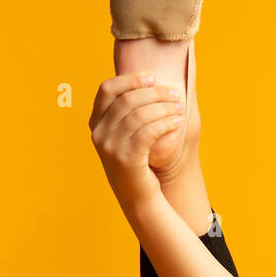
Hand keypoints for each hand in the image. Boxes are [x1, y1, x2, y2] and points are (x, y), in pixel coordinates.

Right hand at [88, 73, 183, 209]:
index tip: (152, 78)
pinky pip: (148, 132)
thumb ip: (129, 113)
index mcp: (96, 124)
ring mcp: (110, 147)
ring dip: (163, 107)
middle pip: (127, 100)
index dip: (130, 80)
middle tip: (175, 94)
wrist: (139, 198)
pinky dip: (165, 124)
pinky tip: (176, 122)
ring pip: (139, 115)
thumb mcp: (126, 136)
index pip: (107, 90)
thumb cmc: (138, 162)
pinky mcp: (126, 158)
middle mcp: (99, 134)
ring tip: (179, 107)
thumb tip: (152, 82)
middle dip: (155, 93)